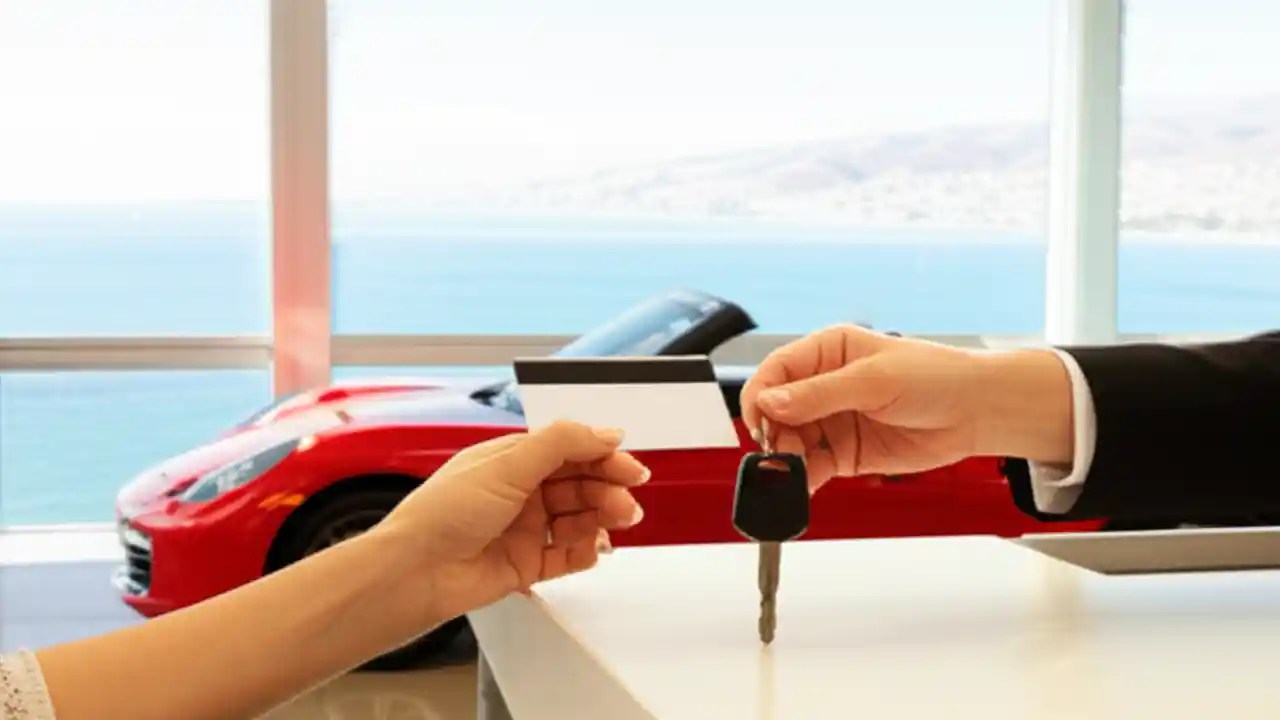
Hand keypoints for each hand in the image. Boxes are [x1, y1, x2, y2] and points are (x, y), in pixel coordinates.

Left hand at [373, 420, 649, 623]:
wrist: (415, 573)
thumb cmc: (442, 514)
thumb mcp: (507, 464)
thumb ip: (561, 443)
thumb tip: (605, 431)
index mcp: (512, 459)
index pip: (569, 451)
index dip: (602, 457)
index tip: (629, 466)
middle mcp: (520, 492)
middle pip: (579, 485)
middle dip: (607, 489)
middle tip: (627, 501)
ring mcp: (524, 528)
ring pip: (579, 519)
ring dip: (602, 518)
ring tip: (617, 522)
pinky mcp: (526, 564)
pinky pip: (568, 556)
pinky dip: (585, 551)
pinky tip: (594, 548)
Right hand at [741, 325, 1073, 492]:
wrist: (978, 413)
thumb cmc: (938, 377)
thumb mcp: (875, 379)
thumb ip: (819, 393)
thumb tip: (772, 401)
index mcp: (827, 351)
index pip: (776, 371)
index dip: (761, 395)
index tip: (761, 420)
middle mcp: (824, 385)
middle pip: (776, 410)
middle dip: (772, 432)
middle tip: (780, 451)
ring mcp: (832, 420)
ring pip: (789, 441)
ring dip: (784, 459)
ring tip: (791, 472)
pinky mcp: (844, 453)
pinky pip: (810, 467)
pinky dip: (801, 479)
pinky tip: (800, 485)